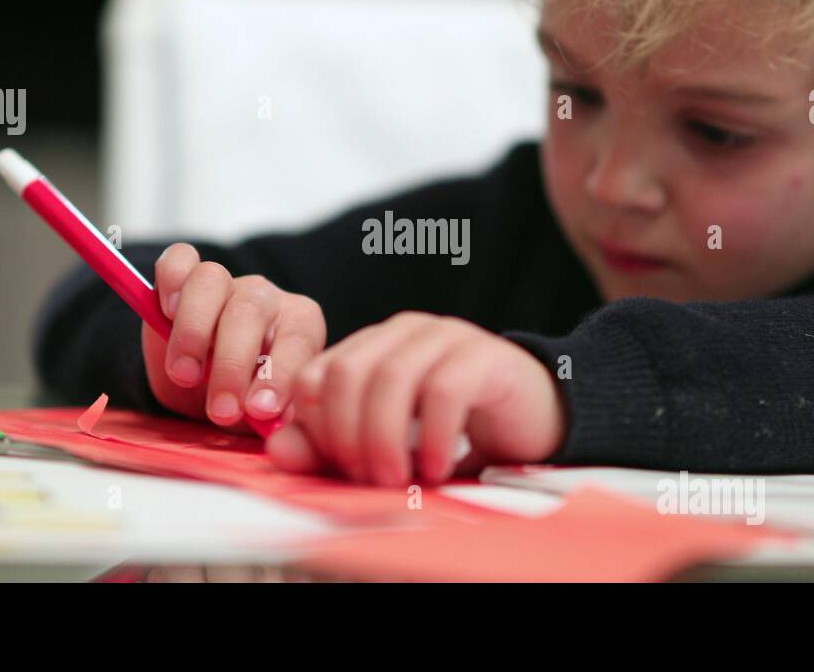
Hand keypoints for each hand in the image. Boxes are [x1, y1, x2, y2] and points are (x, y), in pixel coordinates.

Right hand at [143, 243, 326, 427]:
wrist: (202, 389)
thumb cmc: (242, 398)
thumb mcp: (259, 412)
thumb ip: (269, 411)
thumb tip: (278, 419)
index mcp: (300, 324)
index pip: (297, 340)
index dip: (279, 374)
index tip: (261, 410)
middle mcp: (265, 297)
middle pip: (250, 311)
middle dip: (232, 366)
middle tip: (221, 410)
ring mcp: (226, 282)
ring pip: (211, 282)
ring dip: (193, 332)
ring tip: (185, 374)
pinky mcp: (185, 275)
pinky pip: (180, 259)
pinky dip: (171, 279)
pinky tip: (166, 312)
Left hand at [267, 311, 565, 485]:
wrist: (533, 422)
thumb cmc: (453, 436)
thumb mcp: (385, 448)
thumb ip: (330, 449)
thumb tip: (280, 450)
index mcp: (368, 347)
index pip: (313, 377)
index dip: (317, 430)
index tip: (338, 471)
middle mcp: (400, 332)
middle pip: (344, 374)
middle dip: (348, 438)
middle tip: (368, 480)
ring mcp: (443, 336)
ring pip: (389, 379)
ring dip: (385, 440)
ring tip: (399, 479)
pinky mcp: (484, 354)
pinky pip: (443, 390)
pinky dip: (433, 437)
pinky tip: (437, 467)